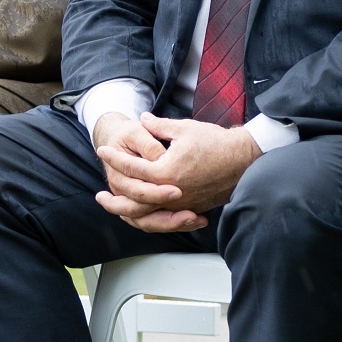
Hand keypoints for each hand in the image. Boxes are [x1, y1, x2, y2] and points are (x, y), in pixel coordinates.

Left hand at [93, 113, 260, 231]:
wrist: (243, 159)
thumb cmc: (215, 142)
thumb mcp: (184, 129)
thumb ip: (159, 126)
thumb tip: (143, 119)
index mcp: (166, 172)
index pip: (132, 167)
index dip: (114, 158)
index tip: (103, 151)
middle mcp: (172, 193)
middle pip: (133, 203)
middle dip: (113, 200)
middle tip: (99, 196)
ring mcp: (182, 204)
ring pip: (148, 218)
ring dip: (128, 215)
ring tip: (116, 211)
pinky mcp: (191, 209)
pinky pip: (164, 221)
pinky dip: (148, 220)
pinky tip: (139, 217)